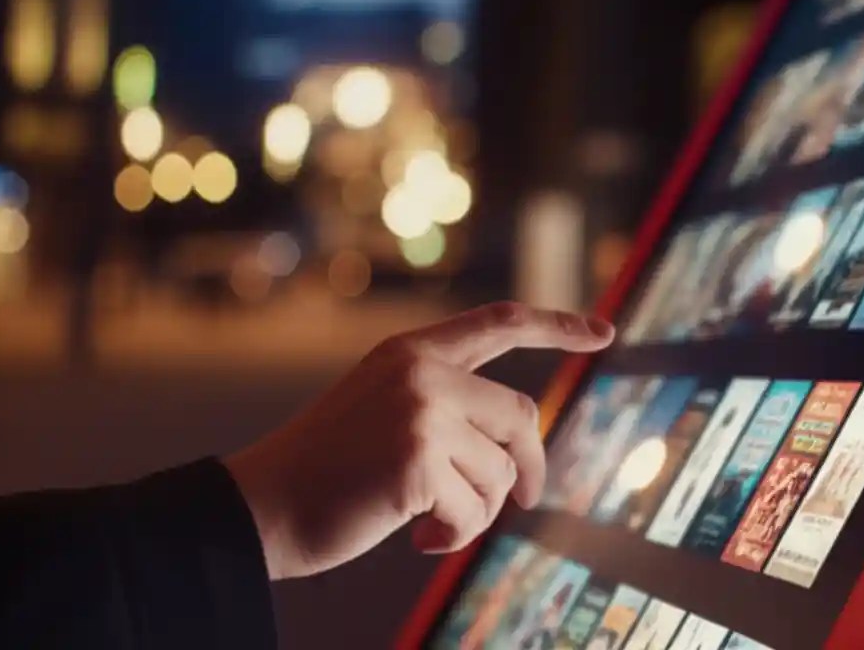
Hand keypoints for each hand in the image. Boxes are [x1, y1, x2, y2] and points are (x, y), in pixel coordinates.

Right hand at [223, 302, 614, 579]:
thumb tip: (520, 453)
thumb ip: (447, 411)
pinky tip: (418, 540)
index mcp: (411, 352)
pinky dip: (454, 537)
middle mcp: (420, 372)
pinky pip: (474, 511)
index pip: (499, 323)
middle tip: (525, 503)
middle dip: (530, 468)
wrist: (261, 507)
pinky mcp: (417, 460)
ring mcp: (420, 412)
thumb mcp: (385, 415)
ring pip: (500, 474)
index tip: (603, 331)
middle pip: (521, 418)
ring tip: (431, 525)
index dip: (557, 326)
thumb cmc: (326, 472)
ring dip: (476, 514)